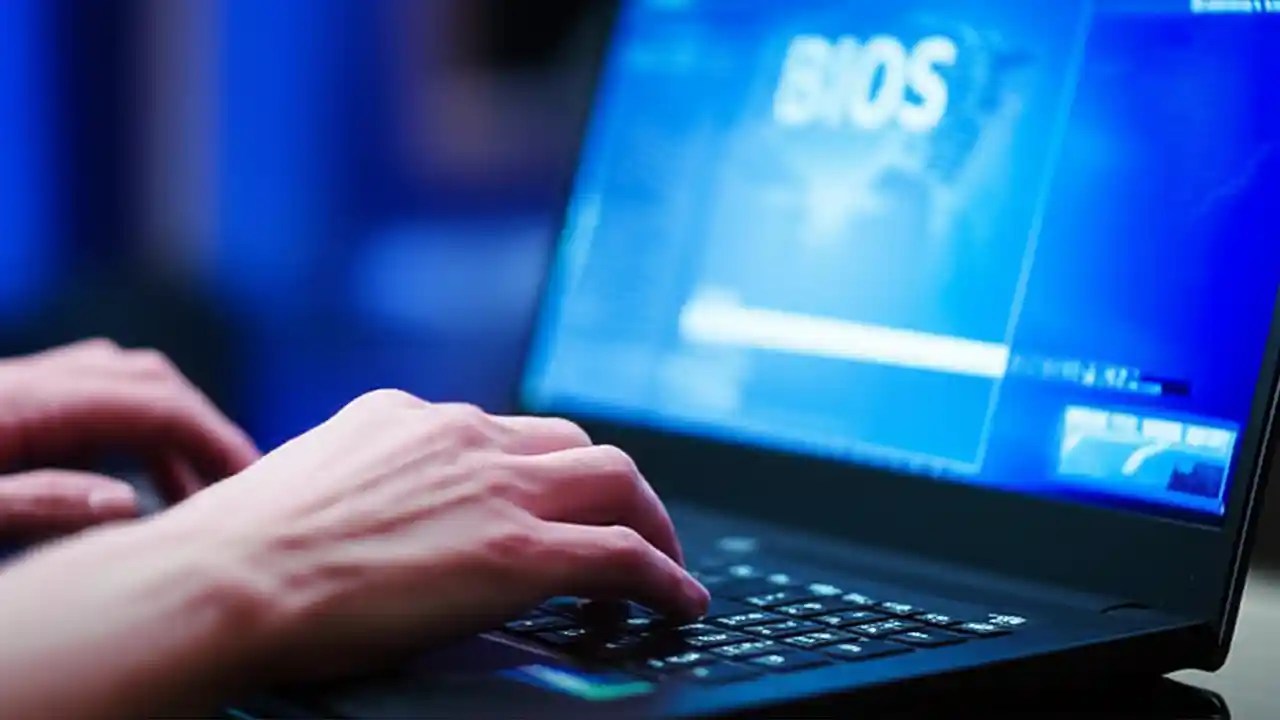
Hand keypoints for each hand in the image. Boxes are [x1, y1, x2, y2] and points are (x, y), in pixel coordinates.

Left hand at [0, 339, 259, 533]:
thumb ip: (41, 504)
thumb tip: (129, 503)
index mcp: (29, 402)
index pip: (154, 405)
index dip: (214, 438)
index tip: (253, 479)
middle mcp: (30, 381)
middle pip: (148, 381)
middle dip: (202, 429)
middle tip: (235, 486)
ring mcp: (17, 387)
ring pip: (118, 384)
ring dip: (166, 430)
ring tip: (188, 496)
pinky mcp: (6, 404)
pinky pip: (83, 399)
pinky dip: (124, 433)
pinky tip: (122, 482)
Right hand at [163, 389, 708, 678]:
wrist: (230, 576)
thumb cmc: (243, 548)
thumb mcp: (309, 484)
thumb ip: (360, 486)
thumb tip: (365, 518)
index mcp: (409, 418)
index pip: (504, 430)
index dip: (541, 467)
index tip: (550, 497)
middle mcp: (463, 435)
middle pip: (574, 442)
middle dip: (609, 483)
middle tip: (624, 522)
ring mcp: (498, 487)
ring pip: (616, 481)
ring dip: (650, 520)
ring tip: (664, 560)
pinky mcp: (520, 549)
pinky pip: (622, 555)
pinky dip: (664, 576)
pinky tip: (680, 602)